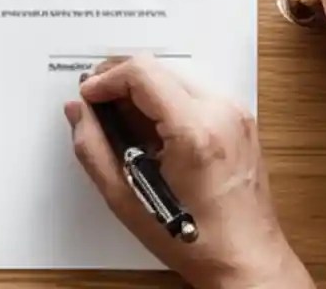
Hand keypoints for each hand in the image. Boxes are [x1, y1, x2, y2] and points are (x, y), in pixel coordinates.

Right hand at [66, 56, 312, 288]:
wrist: (245, 258)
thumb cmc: (197, 240)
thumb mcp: (126, 198)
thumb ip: (93, 148)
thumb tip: (80, 113)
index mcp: (195, 130)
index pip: (142, 72)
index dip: (106, 78)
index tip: (89, 94)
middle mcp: (221, 113)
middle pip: (158, 66)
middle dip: (122, 80)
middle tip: (99, 105)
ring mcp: (235, 113)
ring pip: (175, 74)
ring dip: (144, 89)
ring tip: (125, 121)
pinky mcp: (240, 119)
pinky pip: (194, 90)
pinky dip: (167, 99)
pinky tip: (154, 129)